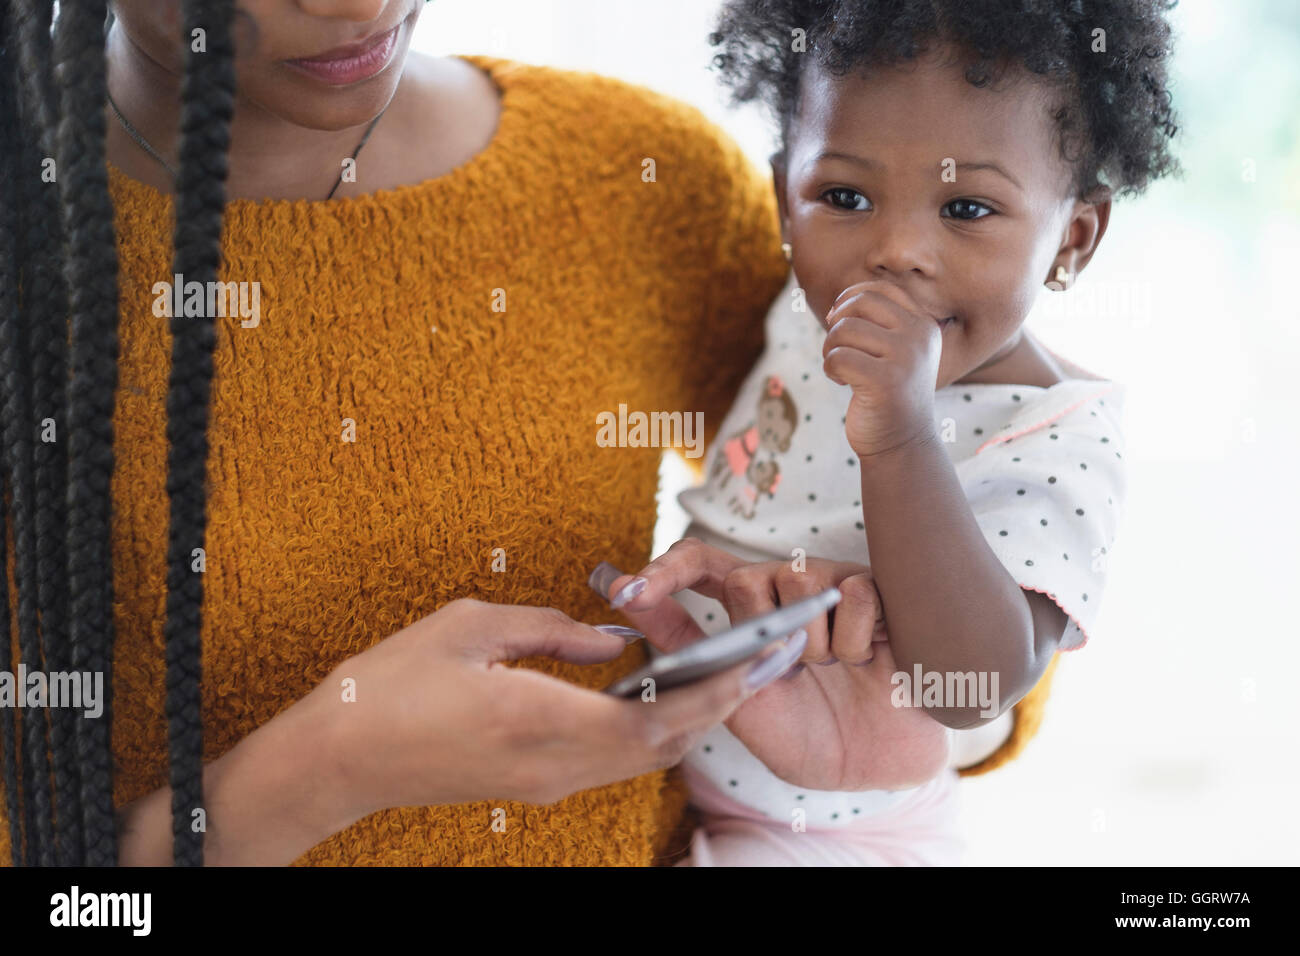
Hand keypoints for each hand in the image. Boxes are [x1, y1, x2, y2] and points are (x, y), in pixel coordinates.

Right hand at [305, 598, 777, 819]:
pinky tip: (652, 691)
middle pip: (663, 745)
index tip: (758, 660)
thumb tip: (614, 638)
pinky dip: (648, 730)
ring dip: (686, 720)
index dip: (716, 692)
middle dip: (718, 706)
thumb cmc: (389, 684)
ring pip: (641, 758)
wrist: (337, 759)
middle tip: (758, 660)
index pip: (658, 717)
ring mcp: (544, 784)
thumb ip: (552, 630)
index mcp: (540, 719)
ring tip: (718, 671)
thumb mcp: (469, 627)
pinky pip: (611, 762)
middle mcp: (554, 765)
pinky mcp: (532, 787)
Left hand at [594, 541, 951, 790]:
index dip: (660, 572)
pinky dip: (855, 644)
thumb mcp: (737, 702)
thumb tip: (631, 604)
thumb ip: (691, 655)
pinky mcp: (875, 589)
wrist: (879, 764)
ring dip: (813, 649)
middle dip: (757, 630)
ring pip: (797, 584)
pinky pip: (850, 596)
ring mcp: (828, 585)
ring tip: (834, 672)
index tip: (623, 592)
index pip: (696, 565)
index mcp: (746, 608)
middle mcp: (783, 587)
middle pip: (744, 578)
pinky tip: (868, 663)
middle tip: (789, 672)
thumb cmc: (807, 734)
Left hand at [822, 279, 942, 458]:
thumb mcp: (893, 352)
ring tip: (841, 369)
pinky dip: (830, 369)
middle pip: (860, 304)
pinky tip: (843, 383)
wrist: (902, 444)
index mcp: (924, 325)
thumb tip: (837, 304)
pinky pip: (837, 357)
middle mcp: (920, 336)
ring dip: (830, 349)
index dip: (850, 300)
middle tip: (837, 348)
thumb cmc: (889, 394)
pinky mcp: (885, 381)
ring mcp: (906, 358)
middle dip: (837, 323)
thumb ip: (876, 324)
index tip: (839, 322)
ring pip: (844, 330)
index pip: (880, 290)